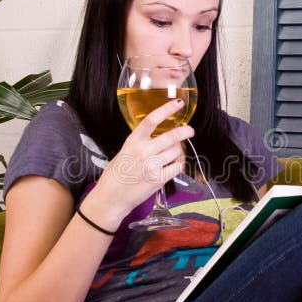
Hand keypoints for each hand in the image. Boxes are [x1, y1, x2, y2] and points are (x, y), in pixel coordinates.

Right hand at [88, 99, 194, 220]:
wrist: (111, 197)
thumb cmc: (116, 174)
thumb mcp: (125, 151)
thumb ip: (141, 142)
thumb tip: (162, 135)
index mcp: (133, 141)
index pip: (152, 120)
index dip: (167, 109)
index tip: (178, 104)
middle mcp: (143, 151)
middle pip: (171, 137)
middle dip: (185, 132)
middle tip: (189, 130)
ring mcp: (151, 165)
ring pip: (176, 152)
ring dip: (178, 152)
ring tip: (172, 155)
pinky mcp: (158, 179)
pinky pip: (177, 167)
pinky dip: (178, 165)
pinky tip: (173, 165)